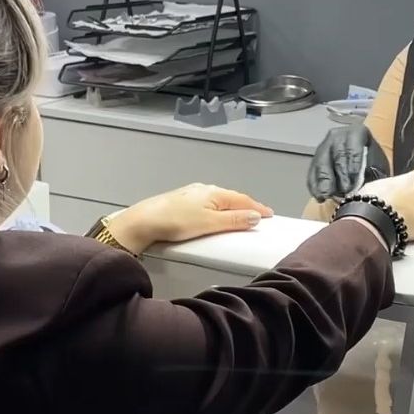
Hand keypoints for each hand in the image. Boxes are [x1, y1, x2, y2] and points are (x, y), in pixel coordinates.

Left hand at [105, 184, 274, 252]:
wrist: (144, 221)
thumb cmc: (177, 222)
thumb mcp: (209, 223)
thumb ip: (233, 221)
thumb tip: (255, 216)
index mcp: (214, 193)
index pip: (242, 199)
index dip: (257, 208)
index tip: (269, 214)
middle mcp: (204, 189)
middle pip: (231, 197)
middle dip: (246, 206)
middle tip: (258, 215)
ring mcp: (191, 193)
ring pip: (218, 200)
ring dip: (232, 207)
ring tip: (240, 216)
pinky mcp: (181, 200)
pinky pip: (207, 203)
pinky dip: (218, 209)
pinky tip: (215, 215)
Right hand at [307, 125, 390, 201]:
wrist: (365, 161)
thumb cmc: (373, 163)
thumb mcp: (378, 165)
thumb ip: (371, 173)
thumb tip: (364, 186)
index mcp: (356, 132)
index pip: (353, 147)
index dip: (353, 164)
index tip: (354, 179)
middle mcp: (338, 136)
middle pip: (336, 155)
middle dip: (340, 175)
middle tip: (344, 191)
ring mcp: (324, 147)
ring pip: (321, 164)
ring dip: (324, 182)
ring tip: (327, 196)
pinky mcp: (315, 160)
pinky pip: (312, 172)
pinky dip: (315, 186)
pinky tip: (319, 197)